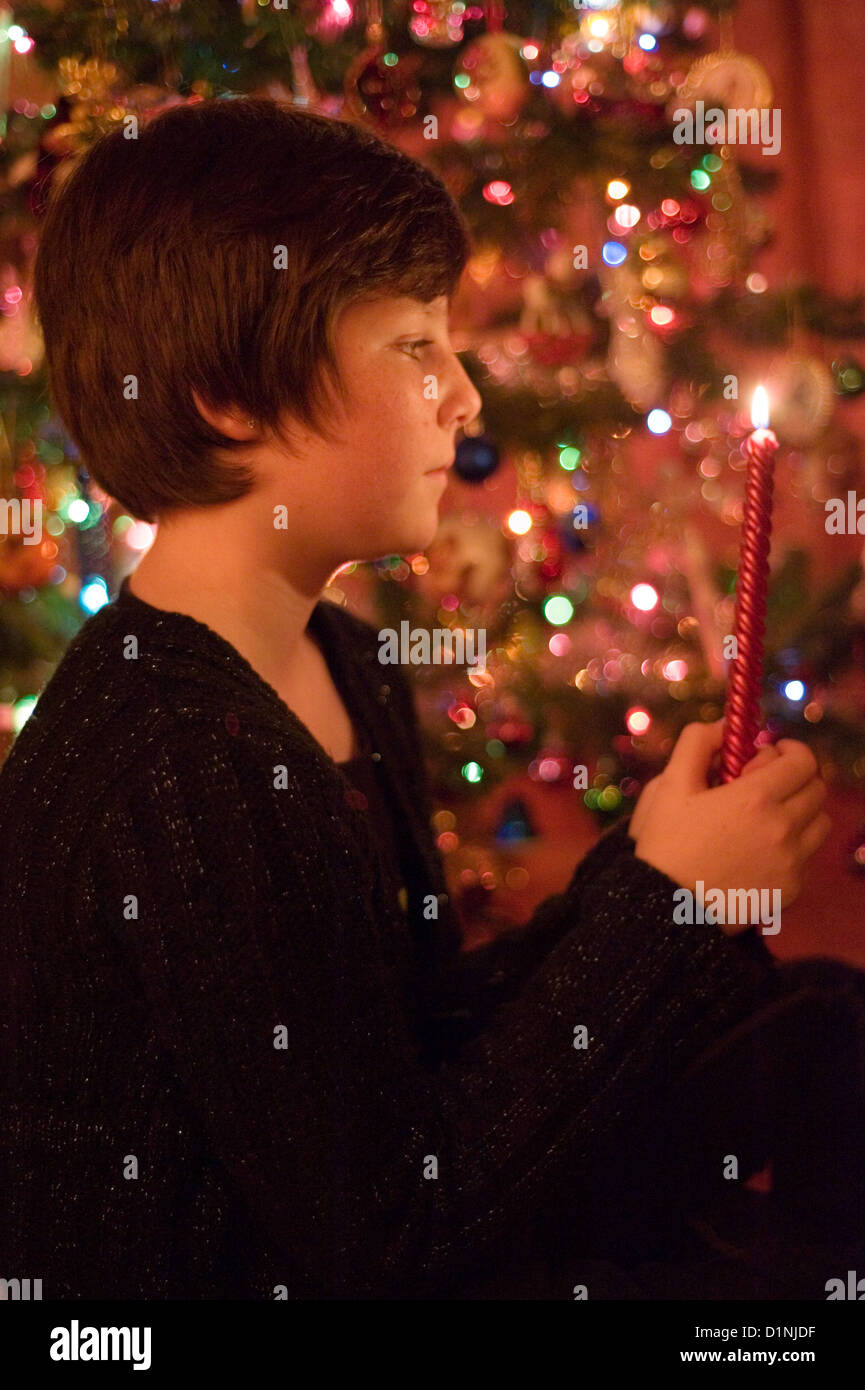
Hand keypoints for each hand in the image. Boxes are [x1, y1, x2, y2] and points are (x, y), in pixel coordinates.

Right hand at [629, 720, 830, 931]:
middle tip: (765, 783)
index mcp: (756, 797)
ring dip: (801, 811)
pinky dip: (793, 846)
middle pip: (816, 789)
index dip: (789, 750)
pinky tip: (761, 849)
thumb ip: (697, 743)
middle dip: (795, 778)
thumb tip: (724, 725)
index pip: (802, 760)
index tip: (769, 753)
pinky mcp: (791, 888)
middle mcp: (783, 828)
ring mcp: (792, 861)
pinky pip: (808, 857)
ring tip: (769, 817)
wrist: (666, 910)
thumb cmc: (665, 844)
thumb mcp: (670, 785)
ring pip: (819, 823)